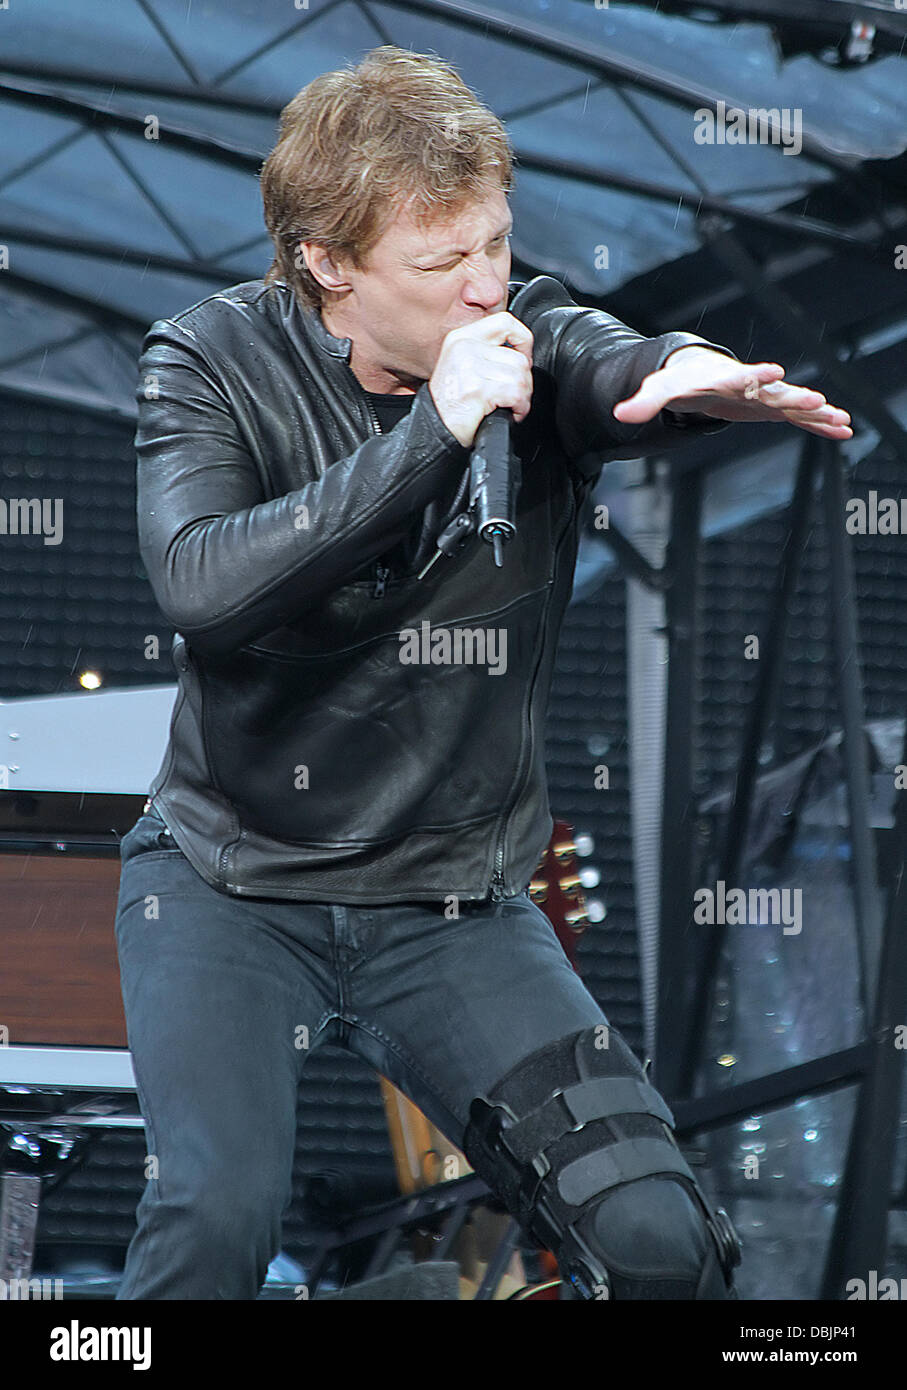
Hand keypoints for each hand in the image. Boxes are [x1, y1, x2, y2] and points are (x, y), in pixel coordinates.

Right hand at [428, 311, 533, 448]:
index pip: (505, 322)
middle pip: (518, 357)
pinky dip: (520, 408)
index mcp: (460, 337)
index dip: (523, 340)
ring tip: (510, 406)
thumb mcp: (462, 366)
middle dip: (524, 382)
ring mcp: (469, 367)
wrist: (433, 430)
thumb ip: (486, 352)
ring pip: (520, 377)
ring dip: (522, 397)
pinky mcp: (477, 389)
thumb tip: (520, 353)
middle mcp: (463, 347)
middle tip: (514, 396)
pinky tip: (510, 413)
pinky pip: (516, 394)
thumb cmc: (449, 406)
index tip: (524, 359)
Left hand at [613, 346, 852, 440]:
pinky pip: (800, 417)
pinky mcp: (773, 409)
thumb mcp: (661, 391)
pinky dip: (820, 423)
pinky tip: (844, 429)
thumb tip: (619, 416)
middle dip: (796, 395)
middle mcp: (752, 384)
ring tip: (841, 419)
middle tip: (816, 399)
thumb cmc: (683, 383)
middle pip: (776, 390)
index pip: (742, 375)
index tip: (776, 372)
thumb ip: (643, 403)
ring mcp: (766, 397)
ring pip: (795, 404)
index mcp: (726, 378)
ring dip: (817, 412)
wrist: (701, 375)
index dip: (758, 375)